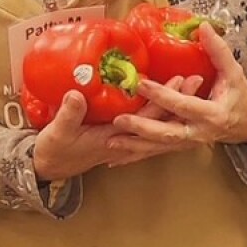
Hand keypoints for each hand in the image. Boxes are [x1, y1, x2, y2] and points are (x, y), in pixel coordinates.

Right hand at [29, 87, 205, 181]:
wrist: (49, 167)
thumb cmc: (54, 149)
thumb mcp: (57, 132)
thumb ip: (69, 115)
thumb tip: (77, 94)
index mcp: (114, 138)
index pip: (146, 118)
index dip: (163, 99)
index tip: (177, 80)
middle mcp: (125, 142)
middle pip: (160, 120)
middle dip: (180, 100)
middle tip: (197, 78)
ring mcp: (126, 143)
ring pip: (159, 125)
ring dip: (176, 107)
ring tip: (192, 87)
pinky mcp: (122, 140)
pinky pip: (150, 129)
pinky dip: (164, 118)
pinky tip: (175, 108)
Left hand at [117, 26, 246, 150]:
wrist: (246, 126)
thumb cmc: (239, 98)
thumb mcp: (234, 73)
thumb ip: (219, 51)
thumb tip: (204, 27)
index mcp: (212, 115)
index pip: (183, 105)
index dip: (163, 95)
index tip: (142, 84)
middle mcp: (198, 133)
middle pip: (167, 133)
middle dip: (142, 128)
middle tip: (119, 120)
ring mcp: (187, 143)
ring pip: (158, 148)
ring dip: (133, 146)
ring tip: (110, 142)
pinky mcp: (179, 147)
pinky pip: (155, 152)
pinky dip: (135, 156)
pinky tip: (116, 159)